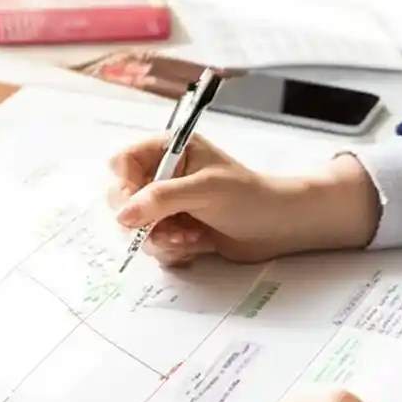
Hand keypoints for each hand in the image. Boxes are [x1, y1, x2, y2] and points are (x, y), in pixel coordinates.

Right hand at [107, 137, 379, 265]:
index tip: (133, 210)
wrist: (279, 226)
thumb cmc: (249, 196)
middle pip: (123, 199)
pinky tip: (198, 244)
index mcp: (168, 151)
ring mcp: (168, 204)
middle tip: (169, 230)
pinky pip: (155, 244)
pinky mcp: (175, 228)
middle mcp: (163, 176)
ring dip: (163, 239)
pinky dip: (173, 250)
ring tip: (192, 238)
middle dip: (145, 221)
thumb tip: (123, 215)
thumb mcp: (204, 190)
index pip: (122, 163)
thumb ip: (161, 198)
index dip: (122, 187)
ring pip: (138, 227)